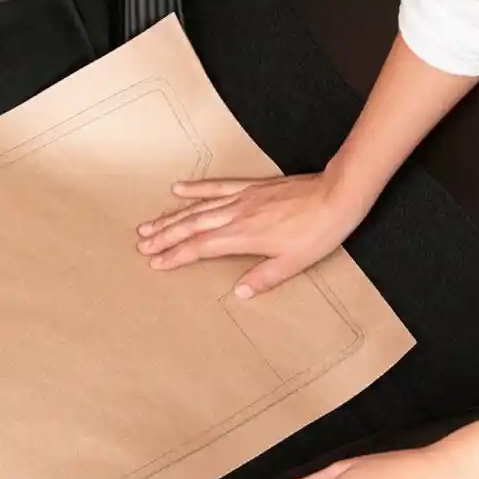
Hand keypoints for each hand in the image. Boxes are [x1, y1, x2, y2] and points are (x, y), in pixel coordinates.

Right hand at [135, 172, 373, 297]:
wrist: (337, 194)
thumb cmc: (319, 230)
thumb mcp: (294, 262)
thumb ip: (264, 277)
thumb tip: (240, 292)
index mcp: (244, 236)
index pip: (201, 247)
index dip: (176, 255)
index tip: (156, 262)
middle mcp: (236, 215)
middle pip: (191, 225)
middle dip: (164, 236)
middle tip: (141, 244)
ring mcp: (242, 198)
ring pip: (198, 207)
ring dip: (171, 216)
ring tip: (149, 224)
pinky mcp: (251, 187)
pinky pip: (217, 187)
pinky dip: (196, 188)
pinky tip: (179, 188)